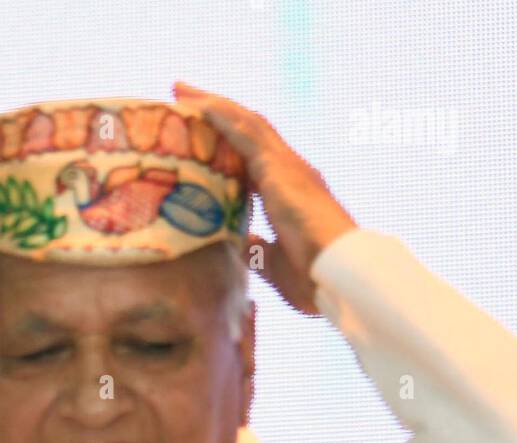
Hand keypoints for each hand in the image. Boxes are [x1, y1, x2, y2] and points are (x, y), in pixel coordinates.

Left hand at [172, 83, 356, 315]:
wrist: (336, 275)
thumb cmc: (313, 278)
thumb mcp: (273, 264)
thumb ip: (257, 250)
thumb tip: (239, 244)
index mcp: (290, 193)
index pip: (253, 159)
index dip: (227, 144)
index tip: (200, 135)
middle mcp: (290, 171)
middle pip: (248, 130)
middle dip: (217, 112)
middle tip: (182, 97)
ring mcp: (286, 166)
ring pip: (245, 123)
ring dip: (213, 104)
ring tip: (180, 90)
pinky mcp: (278, 168)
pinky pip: (244, 132)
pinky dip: (219, 115)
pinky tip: (196, 104)